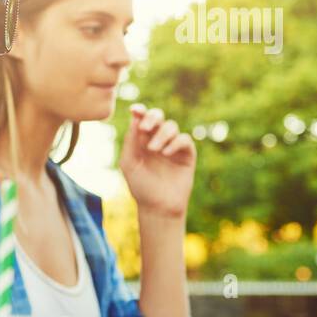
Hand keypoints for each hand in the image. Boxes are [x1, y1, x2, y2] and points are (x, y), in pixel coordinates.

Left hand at [120, 104, 195, 219]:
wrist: (158, 206)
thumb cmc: (140, 186)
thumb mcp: (129, 163)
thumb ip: (131, 141)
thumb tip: (135, 118)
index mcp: (141, 140)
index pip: (142, 119)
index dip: (140, 111)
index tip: (135, 110)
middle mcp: (157, 140)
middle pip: (159, 117)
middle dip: (153, 117)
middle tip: (145, 128)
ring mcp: (172, 146)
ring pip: (171, 126)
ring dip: (162, 134)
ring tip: (154, 150)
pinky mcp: (186, 154)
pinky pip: (184, 139)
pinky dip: (175, 142)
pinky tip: (166, 153)